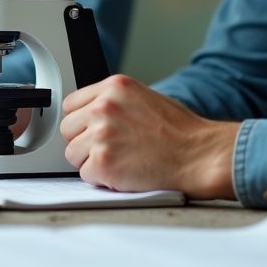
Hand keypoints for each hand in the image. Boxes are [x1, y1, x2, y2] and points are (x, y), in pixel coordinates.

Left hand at [60, 74, 238, 198]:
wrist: (198, 154)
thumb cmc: (180, 131)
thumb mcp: (143, 98)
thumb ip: (113, 102)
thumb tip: (89, 114)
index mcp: (113, 87)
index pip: (71, 104)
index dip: (81, 121)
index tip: (89, 130)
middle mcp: (104, 107)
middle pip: (68, 129)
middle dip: (83, 141)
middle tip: (107, 149)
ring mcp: (101, 135)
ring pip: (72, 154)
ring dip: (91, 161)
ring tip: (119, 160)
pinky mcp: (103, 162)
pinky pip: (85, 175)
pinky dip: (101, 179)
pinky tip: (123, 172)